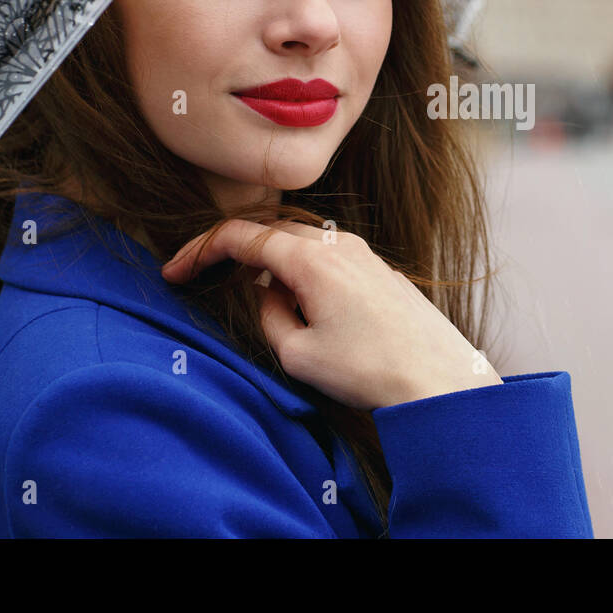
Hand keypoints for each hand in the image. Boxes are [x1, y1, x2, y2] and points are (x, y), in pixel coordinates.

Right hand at [159, 219, 502, 409]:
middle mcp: (339, 245)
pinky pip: (330, 261)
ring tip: (265, 310)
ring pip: (302, 247)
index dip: (199, 252)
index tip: (173, 273)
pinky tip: (308, 311)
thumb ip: (269, 315)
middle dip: (234, 254)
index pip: (241, 237)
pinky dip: (305, 276)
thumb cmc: (370, 370)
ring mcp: (365, 255)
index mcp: (312, 260)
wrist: (439, 379)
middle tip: (203, 278)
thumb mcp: (298, 354)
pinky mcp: (382, 272)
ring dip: (273, 268)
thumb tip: (269, 292)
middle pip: (270, 233)